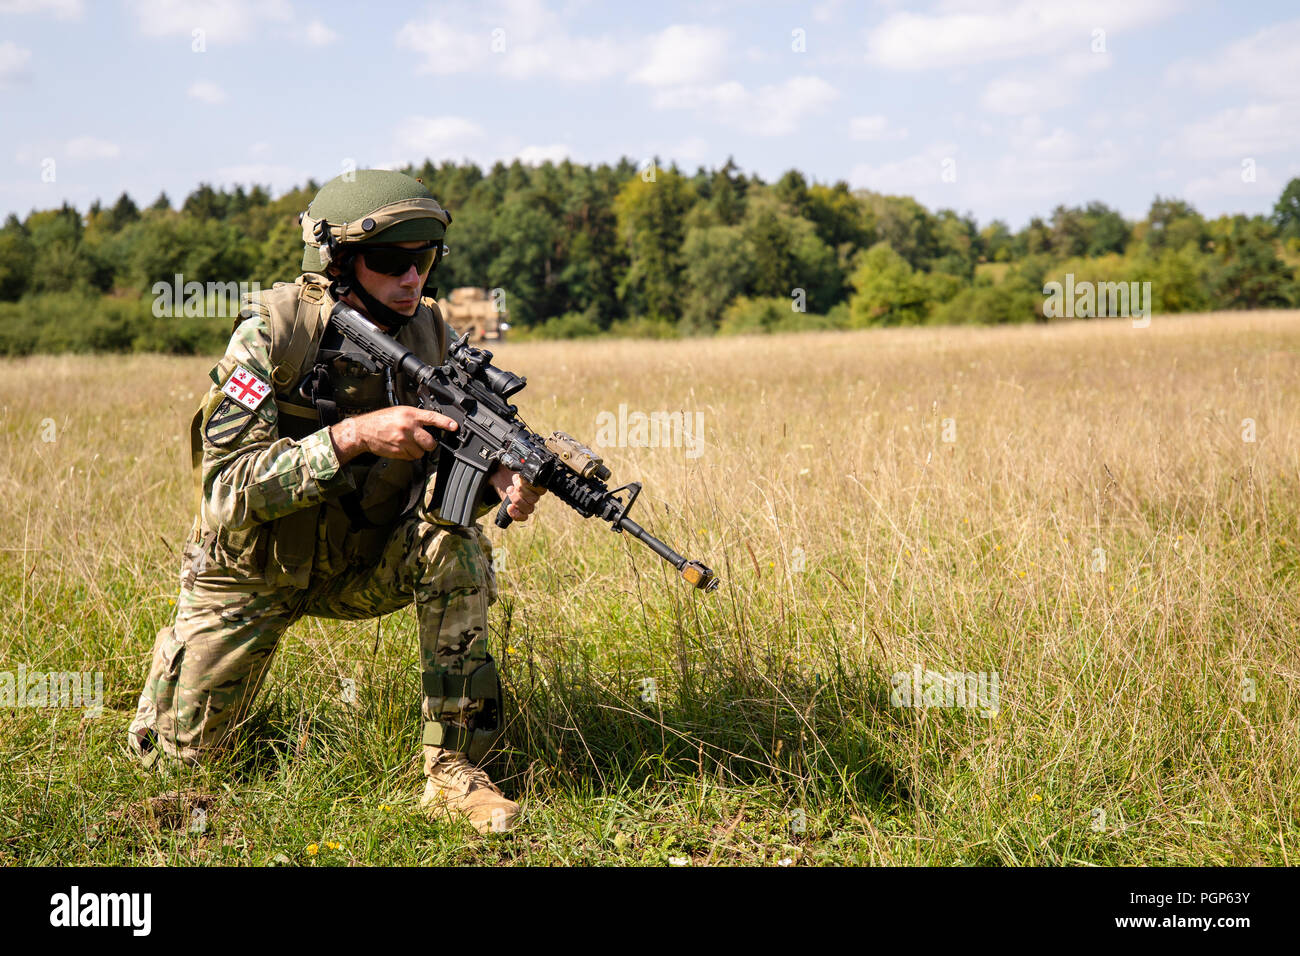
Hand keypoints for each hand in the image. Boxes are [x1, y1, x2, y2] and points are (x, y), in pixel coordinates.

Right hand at [329, 406, 457, 462]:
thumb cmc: (382, 420)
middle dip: (429, 444)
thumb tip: (431, 425)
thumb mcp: (400, 412)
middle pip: (430, 442)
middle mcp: (408, 427)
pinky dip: (408, 454)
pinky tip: (401, 447)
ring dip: (418, 450)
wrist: (363, 430)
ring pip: (421, 452)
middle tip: (424, 441)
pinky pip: (411, 457)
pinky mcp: (398, 451)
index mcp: (409, 414)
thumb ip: (415, 418)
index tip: (454, 426)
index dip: (445, 423)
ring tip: (408, 443)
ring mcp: (403, 441)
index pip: (432, 418)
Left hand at [488, 465, 545, 521]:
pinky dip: (516, 514)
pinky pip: (523, 517)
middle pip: (534, 499)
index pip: (542, 489)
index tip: (521, 478)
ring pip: (529, 509)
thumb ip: (519, 465)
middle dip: (521, 490)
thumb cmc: (508, 469)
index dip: (530, 485)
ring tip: (510, 490)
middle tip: (514, 482)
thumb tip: (518, 463)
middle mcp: (534, 495)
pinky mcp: (519, 510)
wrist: (499, 475)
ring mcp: (527, 504)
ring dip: (517, 500)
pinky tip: (509, 507)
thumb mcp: (514, 465)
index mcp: (537, 483)